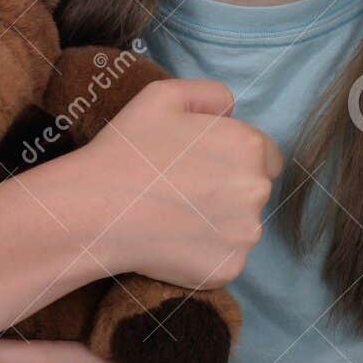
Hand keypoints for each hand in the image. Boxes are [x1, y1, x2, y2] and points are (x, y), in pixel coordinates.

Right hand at [77, 79, 280, 290]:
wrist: (97, 209)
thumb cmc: (128, 150)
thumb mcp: (164, 95)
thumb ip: (211, 94)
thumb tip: (231, 113)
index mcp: (249, 146)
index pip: (266, 156)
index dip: (232, 159)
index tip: (201, 166)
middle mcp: (257, 191)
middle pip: (254, 192)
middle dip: (227, 190)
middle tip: (181, 190)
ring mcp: (245, 234)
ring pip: (241, 227)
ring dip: (218, 223)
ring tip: (173, 216)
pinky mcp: (229, 268)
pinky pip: (225, 258)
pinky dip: (204, 253)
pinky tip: (172, 240)